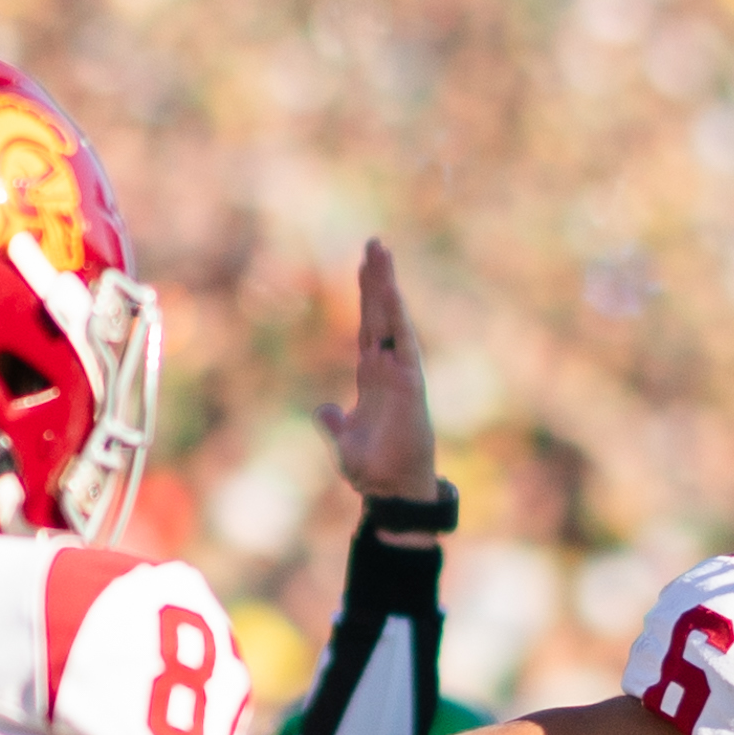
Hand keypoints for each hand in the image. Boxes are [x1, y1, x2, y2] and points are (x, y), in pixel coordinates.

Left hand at [320, 239, 436, 503]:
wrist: (390, 491)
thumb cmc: (372, 469)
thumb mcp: (344, 440)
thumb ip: (334, 422)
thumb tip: (324, 409)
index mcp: (370, 377)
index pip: (366, 327)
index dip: (366, 298)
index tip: (363, 266)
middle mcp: (386, 368)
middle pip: (379, 314)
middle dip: (377, 279)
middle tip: (374, 243)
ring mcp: (399, 372)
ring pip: (391, 319)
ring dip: (387, 286)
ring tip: (381, 252)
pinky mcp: (409, 382)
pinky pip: (403, 342)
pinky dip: (397, 316)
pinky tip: (392, 291)